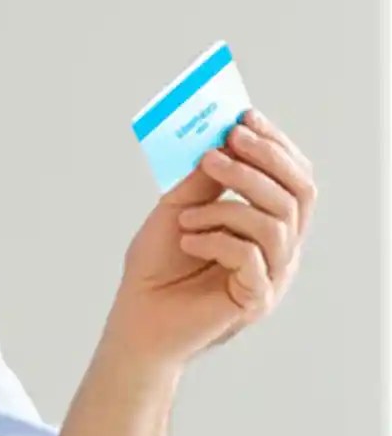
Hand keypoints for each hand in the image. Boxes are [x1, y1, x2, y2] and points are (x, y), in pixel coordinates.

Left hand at [104, 110, 317, 373]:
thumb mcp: (178, 209)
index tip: (243, 117)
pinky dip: (215, 239)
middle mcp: (279, 249)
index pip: (294, 177)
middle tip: (225, 143)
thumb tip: (223, 139)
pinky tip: (187, 240)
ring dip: (227, 205)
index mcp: (267, 223)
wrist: (136, 317)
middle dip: (263, 162)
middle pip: (298, 195)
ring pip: (276, 223)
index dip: (275, 145)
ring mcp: (272, 276)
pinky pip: (251, 257)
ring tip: (184, 212)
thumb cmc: (157, 265)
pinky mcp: (255, 300)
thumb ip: (203, 179)